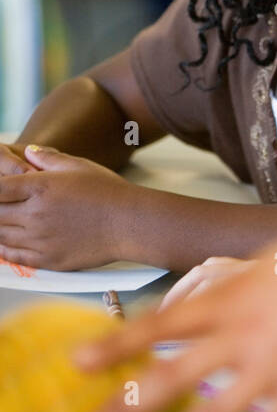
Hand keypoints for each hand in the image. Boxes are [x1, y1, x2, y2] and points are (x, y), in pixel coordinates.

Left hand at [0, 144, 132, 269]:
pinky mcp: (48, 259)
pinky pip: (15, 257)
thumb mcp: (78, 165)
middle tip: (2, 205)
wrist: (129, 222)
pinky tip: (5, 245)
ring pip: (1, 236)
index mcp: (40, 187)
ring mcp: (40, 239)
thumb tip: (28, 151)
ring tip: (4, 221)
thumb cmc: (107, 190)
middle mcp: (35, 214)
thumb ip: (48, 157)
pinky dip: (4, 251)